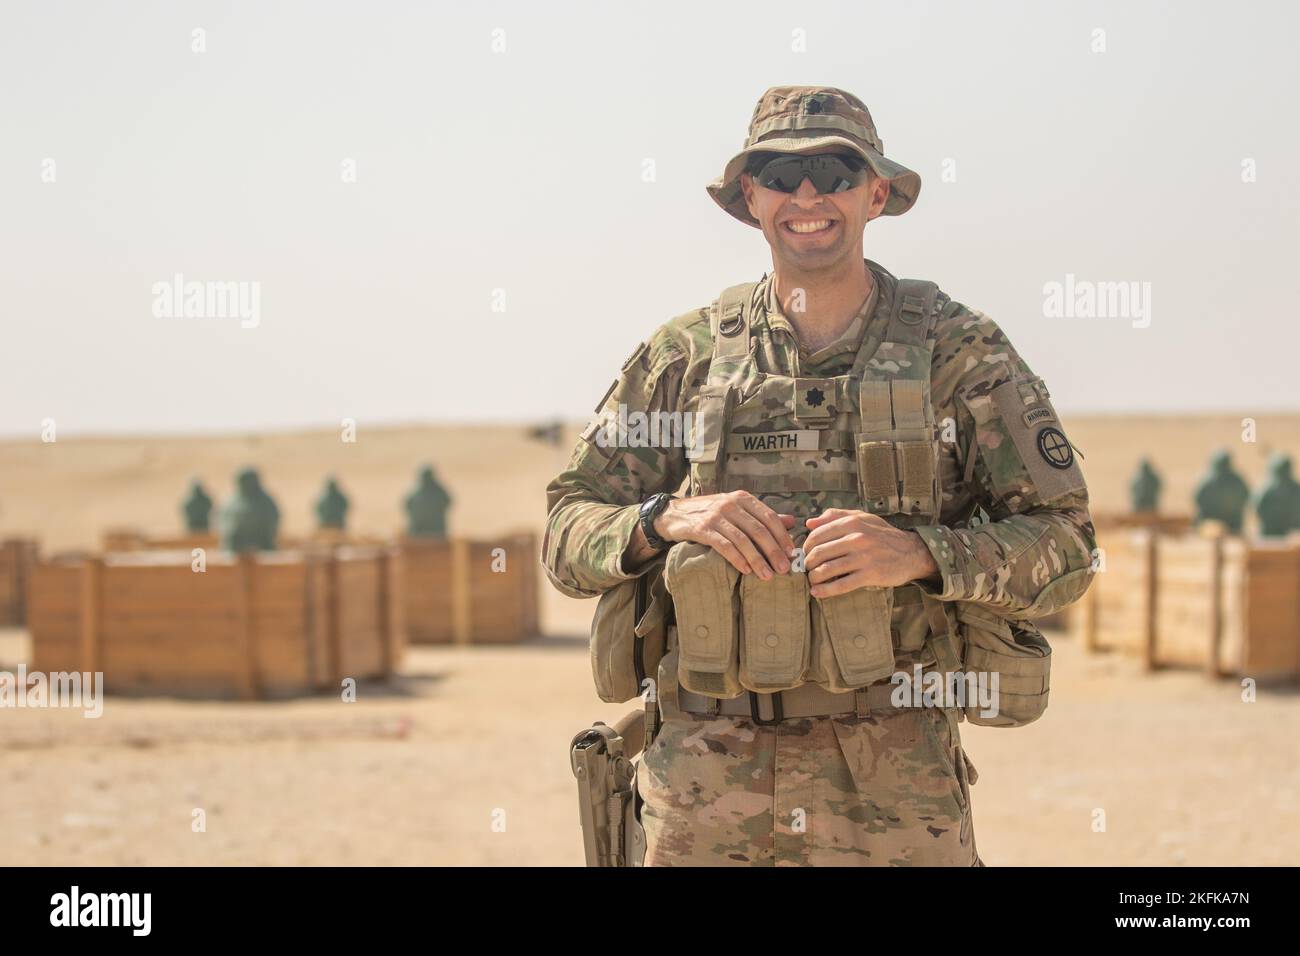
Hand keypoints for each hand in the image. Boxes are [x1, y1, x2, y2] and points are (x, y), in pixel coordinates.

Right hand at [655, 491, 797, 579]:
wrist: (673, 514)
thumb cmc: (709, 513)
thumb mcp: (736, 509)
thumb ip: (762, 516)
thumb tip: (792, 521)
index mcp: (742, 498)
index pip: (769, 517)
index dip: (782, 536)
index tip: (792, 553)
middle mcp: (730, 504)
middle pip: (758, 530)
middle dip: (773, 551)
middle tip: (783, 569)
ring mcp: (715, 516)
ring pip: (743, 540)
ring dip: (757, 560)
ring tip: (767, 576)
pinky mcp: (702, 529)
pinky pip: (724, 545)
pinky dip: (737, 559)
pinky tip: (746, 570)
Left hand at [803, 508, 938, 597]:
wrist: (912, 552)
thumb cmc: (883, 534)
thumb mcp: (863, 518)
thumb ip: (836, 516)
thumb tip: (809, 523)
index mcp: (852, 523)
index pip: (817, 535)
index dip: (806, 547)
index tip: (804, 554)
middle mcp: (857, 538)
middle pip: (819, 553)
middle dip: (807, 564)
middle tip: (805, 570)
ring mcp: (864, 557)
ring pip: (828, 569)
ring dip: (814, 578)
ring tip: (811, 581)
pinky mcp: (870, 575)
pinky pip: (842, 585)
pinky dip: (826, 590)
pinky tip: (817, 593)